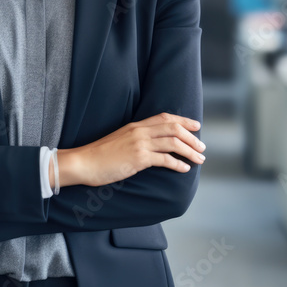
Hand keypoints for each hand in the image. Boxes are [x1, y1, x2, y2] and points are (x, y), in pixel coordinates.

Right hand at [56, 112, 203, 187]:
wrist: (84, 162)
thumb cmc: (100, 155)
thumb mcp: (120, 140)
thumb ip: (136, 139)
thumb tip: (152, 145)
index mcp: (136, 125)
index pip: (165, 117)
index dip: (183, 120)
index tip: (196, 126)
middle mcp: (139, 131)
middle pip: (173, 128)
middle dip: (192, 137)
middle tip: (202, 147)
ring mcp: (139, 144)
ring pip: (173, 142)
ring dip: (190, 151)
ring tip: (199, 159)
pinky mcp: (138, 158)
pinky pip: (165, 159)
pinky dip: (178, 164)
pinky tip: (184, 169)